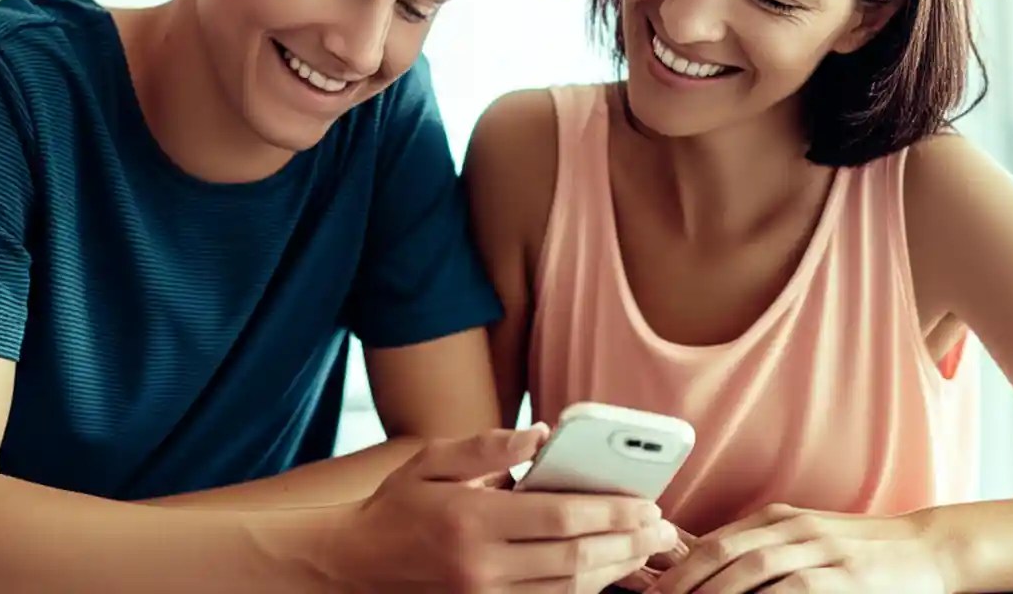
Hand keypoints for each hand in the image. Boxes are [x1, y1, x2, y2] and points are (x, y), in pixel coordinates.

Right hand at [328, 425, 679, 592]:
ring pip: (566, 591)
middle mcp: (481, 566)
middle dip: (626, 543)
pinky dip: (581, 592)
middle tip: (661, 529)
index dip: (610, 512)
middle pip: (574, 559)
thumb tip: (541, 433)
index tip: (645, 503)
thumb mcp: (432, 461)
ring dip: (614, 571)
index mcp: (471, 519)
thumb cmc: (396, 507)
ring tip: (645, 550)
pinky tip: (604, 573)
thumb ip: (488, 446)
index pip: (559, 518)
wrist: (351, 567)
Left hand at [645, 504, 948, 592]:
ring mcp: (818, 551)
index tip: (650, 590)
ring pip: (750, 568)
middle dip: (683, 581)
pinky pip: (791, 590)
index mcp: (777, 518)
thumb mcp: (806, 539)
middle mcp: (792, 529)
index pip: (713, 540)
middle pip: (722, 552)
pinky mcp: (842, 578)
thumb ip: (762, 548)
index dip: (677, 566)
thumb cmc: (860, 551)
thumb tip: (707, 561)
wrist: (928, 549)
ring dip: (712, 592)